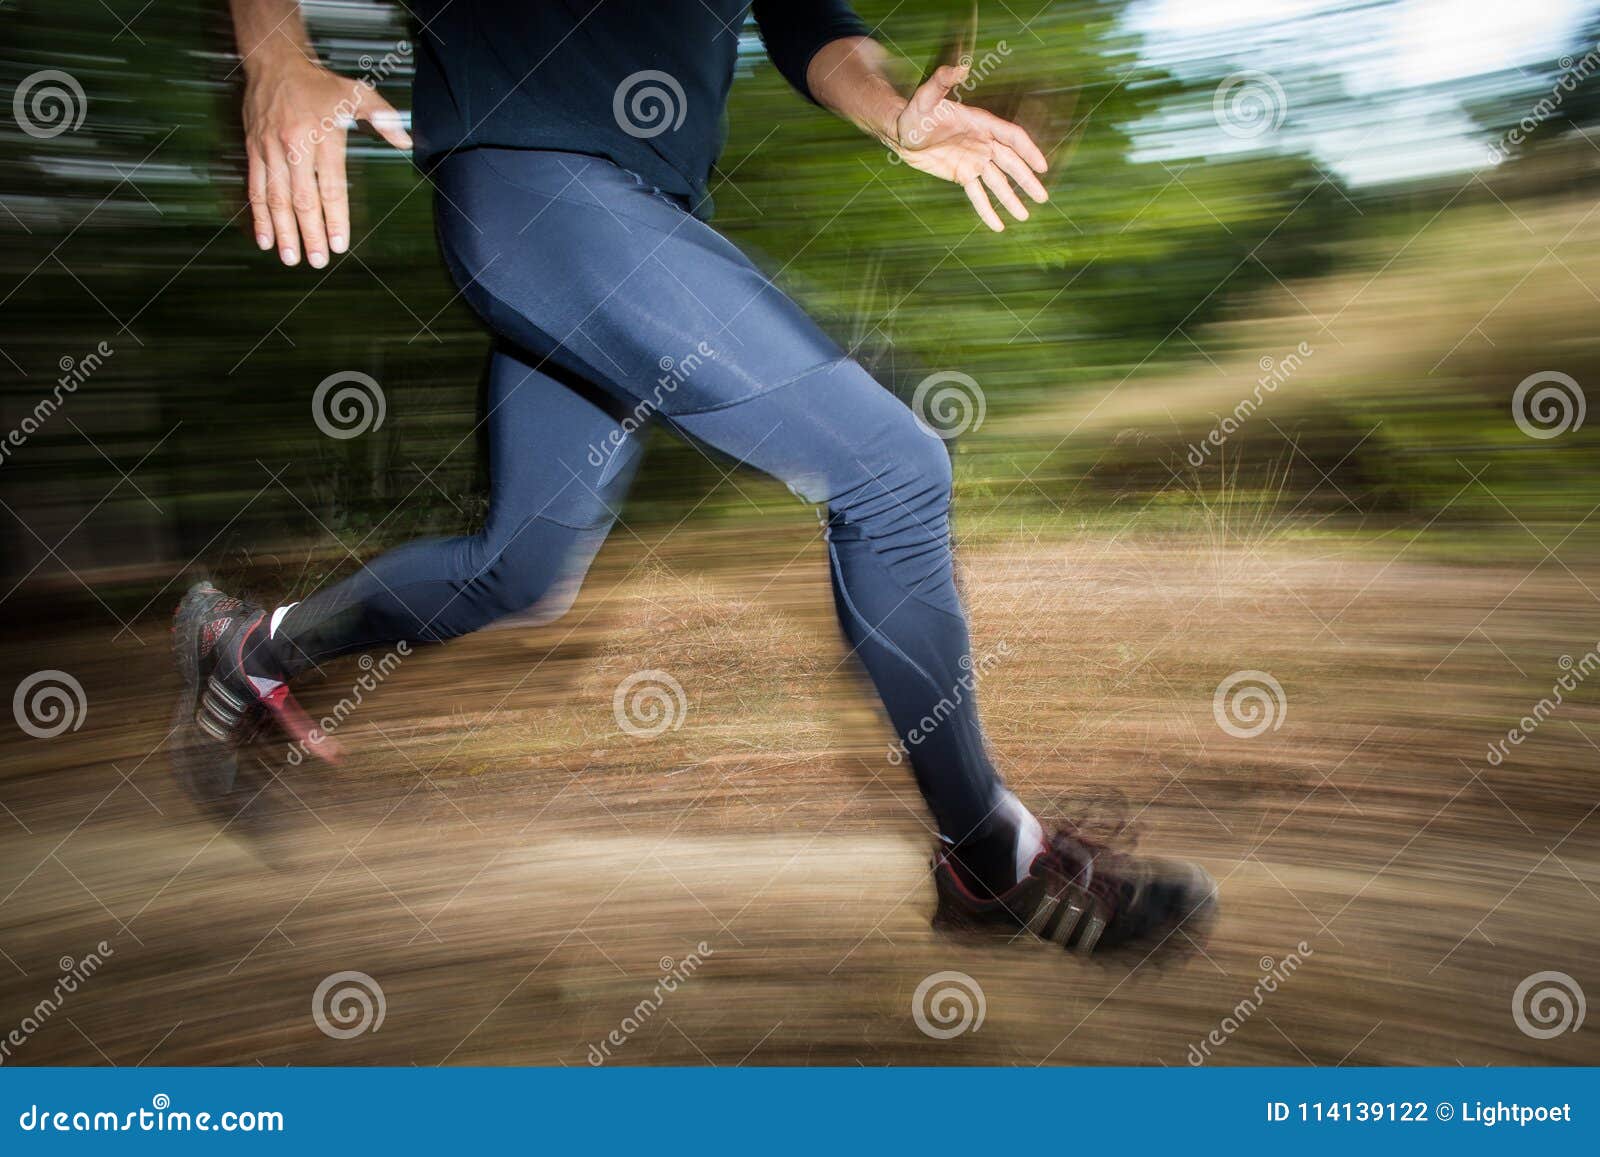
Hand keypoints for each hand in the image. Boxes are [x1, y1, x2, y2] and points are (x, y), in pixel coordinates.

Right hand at [242, 54, 410, 266]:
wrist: (274, 63)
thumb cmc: (319, 83)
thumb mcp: (357, 93)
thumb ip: (384, 118)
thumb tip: (406, 142)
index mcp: (322, 137)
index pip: (331, 187)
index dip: (335, 218)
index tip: (340, 244)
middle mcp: (295, 147)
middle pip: (302, 199)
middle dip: (310, 234)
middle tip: (319, 261)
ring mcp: (271, 150)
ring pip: (276, 199)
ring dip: (283, 232)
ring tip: (292, 258)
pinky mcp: (254, 151)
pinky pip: (255, 188)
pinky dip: (259, 216)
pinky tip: (264, 239)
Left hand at [892, 63, 1048, 231]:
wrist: (901, 132)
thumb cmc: (914, 112)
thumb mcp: (926, 96)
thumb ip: (942, 81)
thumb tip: (960, 67)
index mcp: (982, 123)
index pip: (1011, 137)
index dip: (1028, 151)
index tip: (1042, 166)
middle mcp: (983, 142)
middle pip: (1011, 163)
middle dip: (1027, 180)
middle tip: (1043, 197)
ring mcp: (974, 160)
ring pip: (998, 182)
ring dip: (1012, 198)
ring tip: (1025, 216)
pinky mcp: (963, 175)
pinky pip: (978, 195)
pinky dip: (987, 210)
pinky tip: (998, 226)